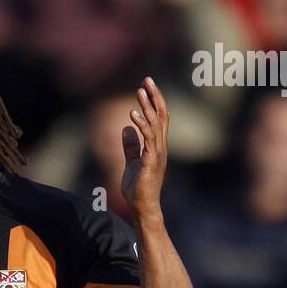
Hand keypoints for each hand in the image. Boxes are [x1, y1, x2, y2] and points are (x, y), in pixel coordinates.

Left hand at [120, 76, 168, 218]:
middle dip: (154, 97)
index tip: (147, 86)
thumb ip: (130, 146)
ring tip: (139, 92)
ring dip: (147, 106)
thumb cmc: (138, 189)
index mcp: (157, 147)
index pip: (159, 119)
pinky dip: (141, 125)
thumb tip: (126, 129)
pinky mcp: (151, 162)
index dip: (154, 101)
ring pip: (155, 124)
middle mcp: (160, 147)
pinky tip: (132, 115)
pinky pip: (148, 139)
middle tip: (147, 79)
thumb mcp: (131, 163)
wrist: (142, 208)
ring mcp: (157, 154)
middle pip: (161, 116)